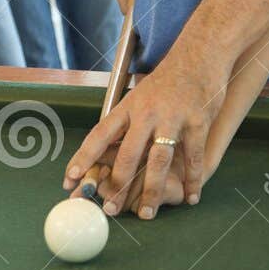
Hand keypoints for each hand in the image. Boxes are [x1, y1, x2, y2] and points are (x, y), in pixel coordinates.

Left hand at [62, 41, 226, 217]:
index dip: (84, 158)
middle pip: (127, 154)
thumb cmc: (166, 81)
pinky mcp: (197, 122)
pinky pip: (193, 158)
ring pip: (158, 161)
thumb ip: (126, 124)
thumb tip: (105, 155)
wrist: (199, 55)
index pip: (99, 134)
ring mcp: (173, 118)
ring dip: (151, 191)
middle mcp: (147, 113)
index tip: (69, 180)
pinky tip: (190, 198)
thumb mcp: (138, 96)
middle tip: (109, 210)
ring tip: (146, 214)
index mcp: (128, 107)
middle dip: (117, 185)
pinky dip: (193, 181)